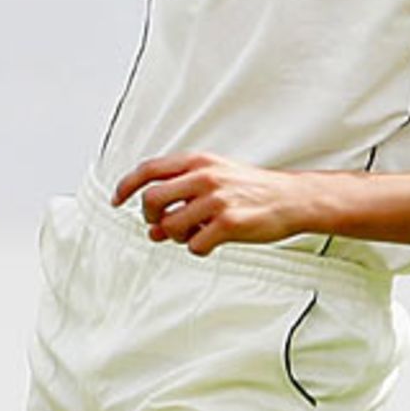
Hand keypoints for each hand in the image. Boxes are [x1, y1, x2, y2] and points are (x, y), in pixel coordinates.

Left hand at [113, 153, 308, 253]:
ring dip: (177, 236)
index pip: (148, 169)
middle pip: (152, 199)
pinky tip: (211, 242)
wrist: (291, 199)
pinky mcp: (228, 223)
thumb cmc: (253, 190)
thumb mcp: (215, 183)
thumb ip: (182, 199)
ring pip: (170, 226)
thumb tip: (154, 228)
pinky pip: (194, 245)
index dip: (126, 186)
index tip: (117, 200)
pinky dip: (197, 248)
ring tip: (194, 234)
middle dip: (150, 217)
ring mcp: (216, 200)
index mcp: (198, 162)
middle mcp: (204, 177)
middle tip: (160, 225)